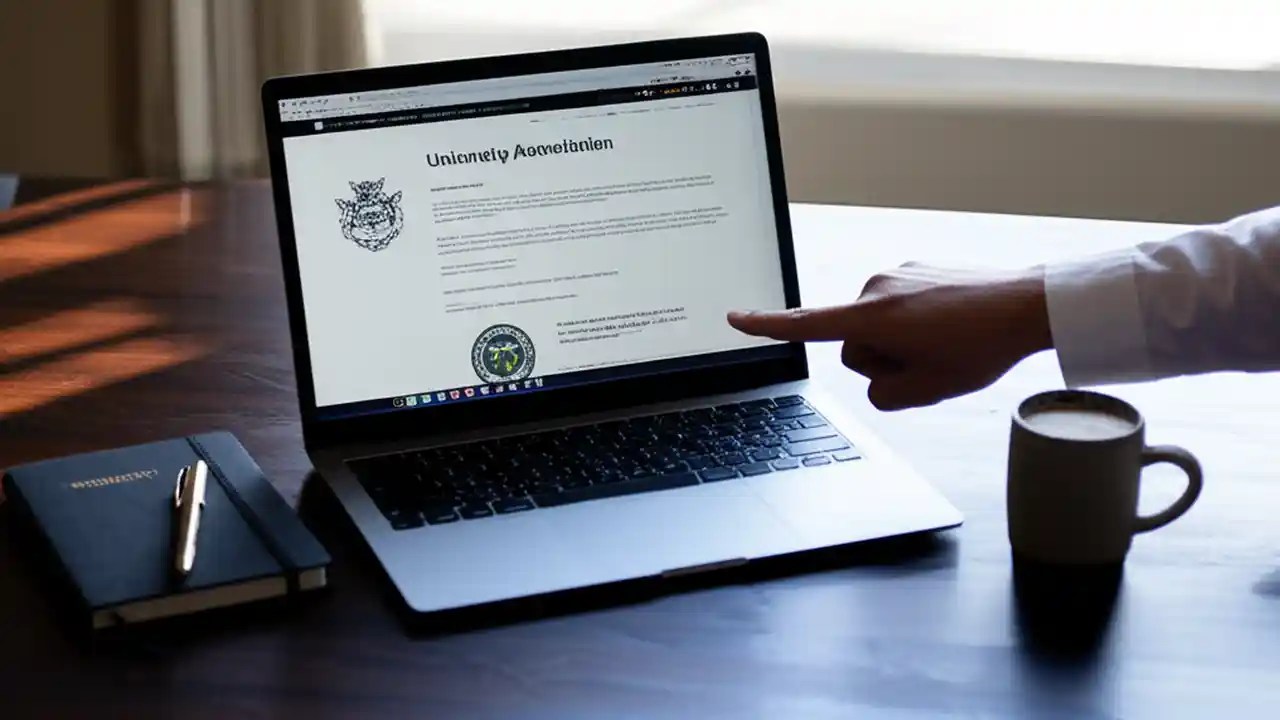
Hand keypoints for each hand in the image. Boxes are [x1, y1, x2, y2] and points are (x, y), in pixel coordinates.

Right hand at [728, 263, 1052, 409]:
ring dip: (903, 342)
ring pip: (877, 326)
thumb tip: (876, 378)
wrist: (1029, 304)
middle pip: (854, 343)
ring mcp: (896, 274)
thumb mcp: (927, 391)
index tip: (734, 319)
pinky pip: (900, 307)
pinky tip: (954, 325)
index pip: (806, 326)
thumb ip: (883, 395)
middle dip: (883, 361)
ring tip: (949, 345)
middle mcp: (876, 288)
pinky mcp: (916, 269)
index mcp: (872, 318)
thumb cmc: (980, 348)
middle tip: (931, 366)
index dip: (767, 326)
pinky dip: (919, 322)